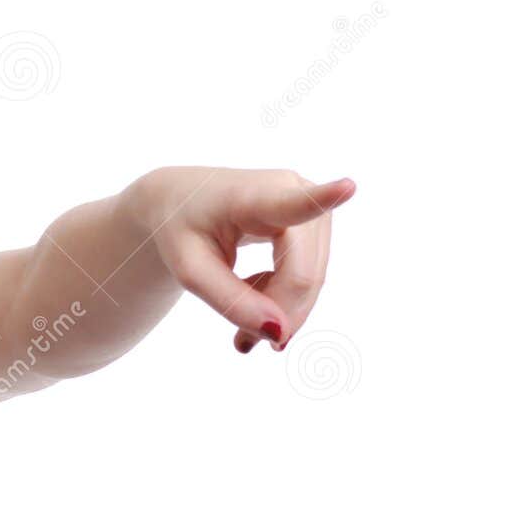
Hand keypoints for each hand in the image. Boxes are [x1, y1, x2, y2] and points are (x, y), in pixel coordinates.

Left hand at [127, 166, 356, 352]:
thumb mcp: (188, 271)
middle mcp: (291, 190)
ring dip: (282, 311)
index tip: (349, 186)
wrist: (181, 201)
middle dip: (280, 314)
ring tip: (243, 330)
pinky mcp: (316, 222)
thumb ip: (231, 301)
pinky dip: (284, 298)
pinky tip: (255, 296)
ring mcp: (309, 206)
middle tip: (242, 344)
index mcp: (251, 195)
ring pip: (312, 279)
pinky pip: (311, 275)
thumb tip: (280, 332)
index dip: (324, 198)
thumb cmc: (182, 230)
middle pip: (303, 274)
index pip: (291, 202)